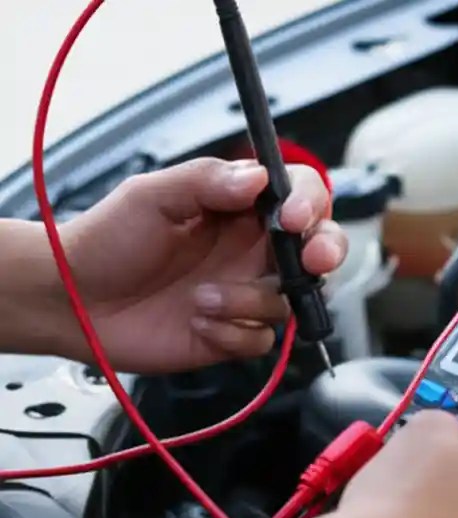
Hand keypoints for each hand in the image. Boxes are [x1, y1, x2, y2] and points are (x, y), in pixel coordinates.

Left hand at [59, 157, 347, 372]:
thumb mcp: (150, 196)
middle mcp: (251, 250)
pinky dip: (232, 333)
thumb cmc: (105, 241)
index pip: (300, 197)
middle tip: (311, 261)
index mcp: (239, 210)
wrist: (71, 301)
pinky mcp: (234, 334)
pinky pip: (263, 339)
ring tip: (201, 298)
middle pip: (319, 248)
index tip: (294, 216)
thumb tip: (260, 178)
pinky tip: (197, 324)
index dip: (310, 204)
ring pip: (290, 300)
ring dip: (250, 300)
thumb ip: (206, 180)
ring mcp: (246, 293)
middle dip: (325, 252)